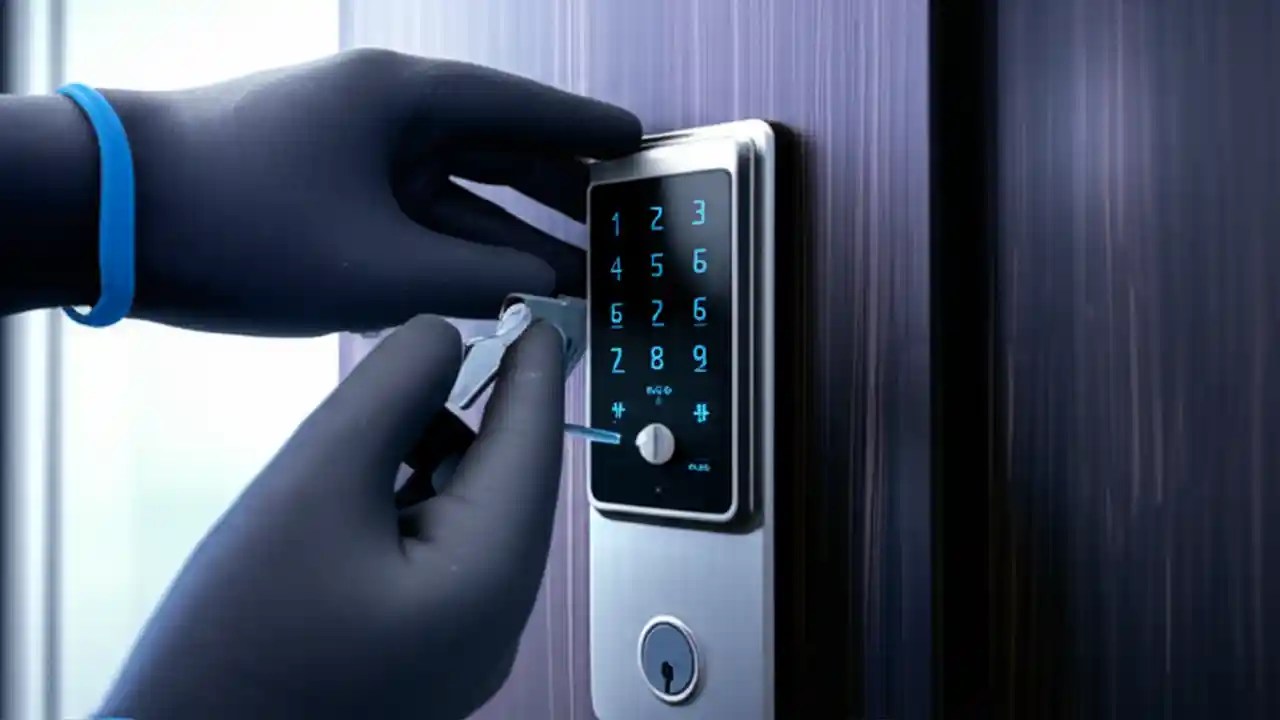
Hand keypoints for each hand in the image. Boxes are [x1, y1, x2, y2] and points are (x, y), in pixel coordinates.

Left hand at [98, 49, 639, 334]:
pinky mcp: (318, 190)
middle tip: (615, 225)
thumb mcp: (374, 268)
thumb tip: (544, 290)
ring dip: (508, 231)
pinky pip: (409, 215)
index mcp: (403, 102)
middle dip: (558, 191)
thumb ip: (476, 283)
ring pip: (452, 190)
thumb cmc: (238, 224)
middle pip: (495, 146)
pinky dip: (452, 247)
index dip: (586, 131)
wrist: (105, 214)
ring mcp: (347, 151)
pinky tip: (488, 280)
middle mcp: (381, 115)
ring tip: (569, 270)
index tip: (638, 143)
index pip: (522, 110)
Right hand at [99, 315, 567, 718]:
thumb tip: (440, 337)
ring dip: (425, 458)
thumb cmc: (237, 649)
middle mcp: (493, 620)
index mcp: (491, 580)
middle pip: (502, 483)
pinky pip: (433, 554)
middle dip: (469, 412)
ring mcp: (456, 645)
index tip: (536, 313)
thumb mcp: (315, 488)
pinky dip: (403, 504)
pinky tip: (352, 489)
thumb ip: (390, 396)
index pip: (535, 447)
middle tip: (428, 352)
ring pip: (463, 515)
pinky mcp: (417, 654)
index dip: (535, 371)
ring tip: (363, 432)